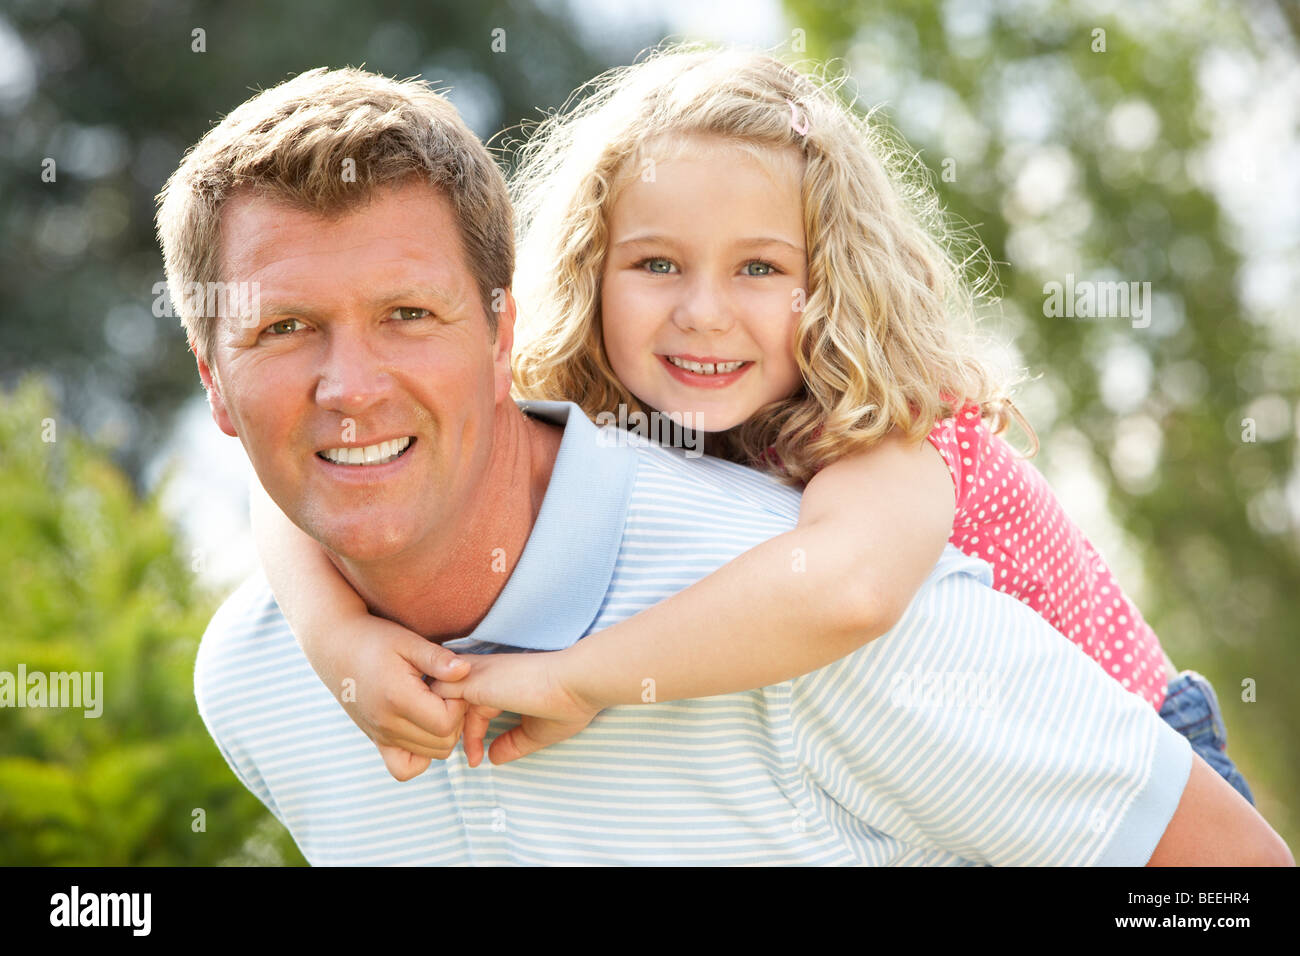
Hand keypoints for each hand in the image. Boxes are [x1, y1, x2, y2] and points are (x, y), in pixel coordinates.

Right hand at [312, 614, 486, 780]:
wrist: (335, 647)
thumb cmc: (374, 640)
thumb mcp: (408, 641)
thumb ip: (438, 659)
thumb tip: (465, 671)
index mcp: (397, 699)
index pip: (446, 723)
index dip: (458, 704)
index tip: (450, 683)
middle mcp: (387, 725)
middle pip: (442, 744)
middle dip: (455, 719)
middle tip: (446, 693)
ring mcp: (380, 736)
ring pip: (431, 756)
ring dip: (442, 734)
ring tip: (435, 704)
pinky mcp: (377, 740)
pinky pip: (404, 768)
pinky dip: (421, 755)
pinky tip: (423, 726)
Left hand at [430, 649, 599, 765]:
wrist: (578, 683)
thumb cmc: (568, 703)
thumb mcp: (536, 730)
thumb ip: (512, 742)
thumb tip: (493, 757)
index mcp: (500, 679)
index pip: (468, 704)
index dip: (469, 733)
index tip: (477, 758)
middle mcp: (484, 673)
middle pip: (447, 700)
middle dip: (448, 729)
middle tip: (463, 759)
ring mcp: (476, 675)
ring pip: (437, 699)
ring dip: (443, 728)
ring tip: (461, 756)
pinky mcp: (472, 682)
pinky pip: (438, 700)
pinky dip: (442, 723)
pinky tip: (462, 747)